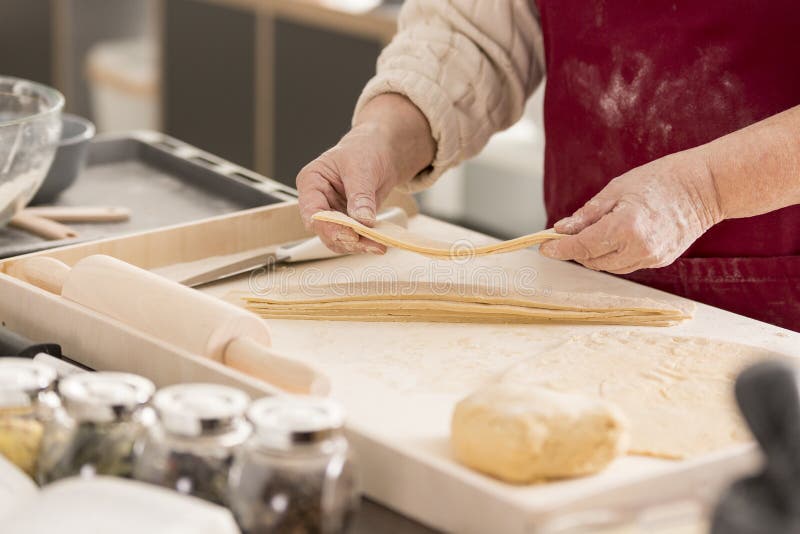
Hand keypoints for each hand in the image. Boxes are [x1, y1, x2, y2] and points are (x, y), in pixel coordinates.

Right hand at [296, 94, 434, 253]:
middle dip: (347, 240)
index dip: (329, 226)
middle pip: (324, 230)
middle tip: (372, 244)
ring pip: (337, 240)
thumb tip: (363, 221)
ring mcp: (331, 214)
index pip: (312, 211)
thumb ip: (361, 195)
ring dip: (358, 246)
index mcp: (311, 182)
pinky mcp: (346, 222)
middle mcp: (317, 201)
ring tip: (379, 245)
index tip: (351, 235)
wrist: (380, 152)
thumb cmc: (365, 150)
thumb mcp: (362, 168)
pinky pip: (351, 239)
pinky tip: (379, 243)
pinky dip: (364, 243)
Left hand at [539, 149, 723, 273]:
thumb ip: (588, 213)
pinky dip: (613, 256)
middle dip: (575, 251)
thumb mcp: (616, 189)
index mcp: (625, 227)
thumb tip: (562, 229)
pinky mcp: (660, 261)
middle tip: (564, 237)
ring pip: (608, 267)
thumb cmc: (661, 180)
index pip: (582, 246)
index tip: (543, 247)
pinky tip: (613, 239)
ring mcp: (651, 258)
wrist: (704, 187)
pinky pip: (626, 264)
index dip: (559, 249)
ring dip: (593, 255)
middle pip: (592, 260)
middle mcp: (638, 248)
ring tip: (590, 235)